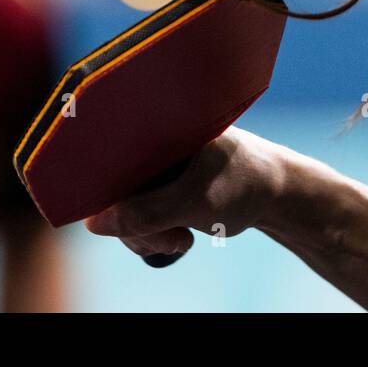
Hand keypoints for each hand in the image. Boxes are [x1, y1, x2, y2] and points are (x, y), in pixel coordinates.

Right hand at [83, 127, 286, 261]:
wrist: (274, 191)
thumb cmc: (241, 184)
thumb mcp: (195, 201)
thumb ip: (146, 213)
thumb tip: (93, 224)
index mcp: (155, 125)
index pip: (107, 159)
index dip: (107, 197)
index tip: (133, 225)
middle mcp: (148, 139)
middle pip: (112, 190)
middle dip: (135, 226)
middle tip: (173, 241)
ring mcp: (151, 162)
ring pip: (122, 208)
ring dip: (146, 234)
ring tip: (183, 239)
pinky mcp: (156, 182)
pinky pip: (135, 212)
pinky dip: (151, 231)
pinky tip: (180, 235)